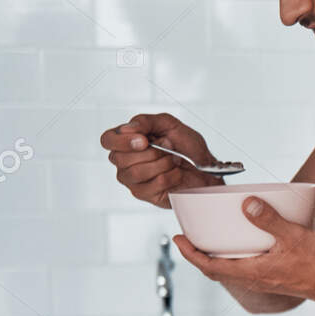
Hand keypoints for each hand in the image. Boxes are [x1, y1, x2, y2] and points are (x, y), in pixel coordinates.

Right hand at [99, 113, 222, 207]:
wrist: (206, 167)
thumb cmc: (187, 146)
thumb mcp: (169, 125)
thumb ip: (146, 121)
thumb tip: (128, 129)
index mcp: (126, 141)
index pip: (107, 140)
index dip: (122, 141)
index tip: (144, 140)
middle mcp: (124, 161)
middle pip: (121, 158)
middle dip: (152, 151)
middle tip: (169, 148)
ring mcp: (132, 180)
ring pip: (136, 172)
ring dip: (163, 163)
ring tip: (174, 160)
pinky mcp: (144, 194)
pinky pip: (154, 183)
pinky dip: (171, 175)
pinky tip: (176, 173)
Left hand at [172, 197, 314, 306]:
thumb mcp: (293, 236)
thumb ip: (269, 219)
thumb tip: (246, 204)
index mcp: (253, 273)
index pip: (209, 267)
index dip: (190, 254)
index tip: (177, 240)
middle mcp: (256, 280)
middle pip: (216, 271)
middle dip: (199, 255)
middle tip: (190, 238)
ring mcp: (266, 281)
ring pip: (231, 272)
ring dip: (217, 258)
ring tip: (212, 241)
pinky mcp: (277, 279)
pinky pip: (247, 270)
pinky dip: (237, 259)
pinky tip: (246, 246)